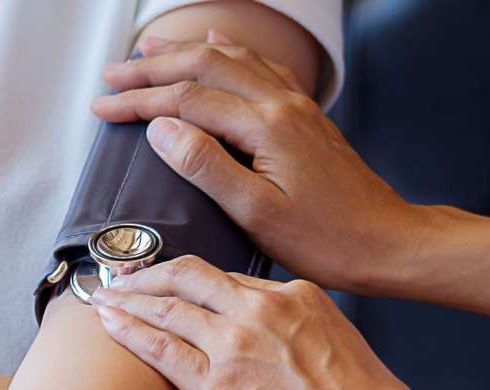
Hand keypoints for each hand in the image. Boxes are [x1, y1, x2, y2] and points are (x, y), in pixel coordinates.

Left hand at [89, 257, 455, 389]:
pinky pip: (160, 347)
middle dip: (151, 275)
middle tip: (127, 278)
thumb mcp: (339, 348)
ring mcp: (236, 343)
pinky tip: (111, 324)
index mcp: (297, 298)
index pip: (231, 280)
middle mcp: (262, 309)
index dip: (195, 282)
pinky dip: (129, 330)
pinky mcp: (216, 383)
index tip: (177, 285)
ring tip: (107, 298)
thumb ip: (302, 340)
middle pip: (191, 276)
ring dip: (130, 298)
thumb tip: (277, 360)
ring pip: (168, 305)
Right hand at [93, 35, 425, 293]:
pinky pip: (260, 66)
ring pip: (232, 58)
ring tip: (149, 52)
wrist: (386, 242)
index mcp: (266, 126)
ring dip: (185, 53)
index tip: (103, 109)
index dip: (139, 102)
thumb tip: (162, 130)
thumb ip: (206, 167)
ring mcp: (297, 106)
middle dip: (152, 68)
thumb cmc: (326, 240)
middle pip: (205, 67)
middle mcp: (282, 104)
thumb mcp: (257, 214)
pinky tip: (217, 46)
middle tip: (112, 76)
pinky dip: (228, 53)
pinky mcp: (306, 116)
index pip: (187, 100)